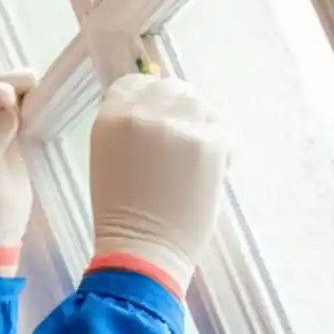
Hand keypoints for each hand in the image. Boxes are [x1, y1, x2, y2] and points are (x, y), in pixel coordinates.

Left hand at [0, 67, 36, 271]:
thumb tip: (11, 108)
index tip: (11, 98)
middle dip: (6, 83)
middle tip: (31, 82)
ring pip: (1, 95)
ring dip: (18, 87)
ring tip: (36, 85)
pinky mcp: (4, 131)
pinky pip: (14, 107)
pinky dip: (25, 99)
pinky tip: (36, 92)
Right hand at [89, 73, 227, 296]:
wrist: (141, 250)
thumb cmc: (120, 215)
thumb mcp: (108, 159)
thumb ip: (129, 130)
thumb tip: (161, 112)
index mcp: (110, 117)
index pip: (137, 83)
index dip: (152, 98)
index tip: (162, 118)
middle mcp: (142, 114)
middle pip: (174, 89)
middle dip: (182, 111)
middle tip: (185, 145)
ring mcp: (177, 126)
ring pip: (202, 107)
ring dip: (204, 128)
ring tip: (198, 162)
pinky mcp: (208, 143)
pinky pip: (224, 134)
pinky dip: (223, 153)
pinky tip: (210, 177)